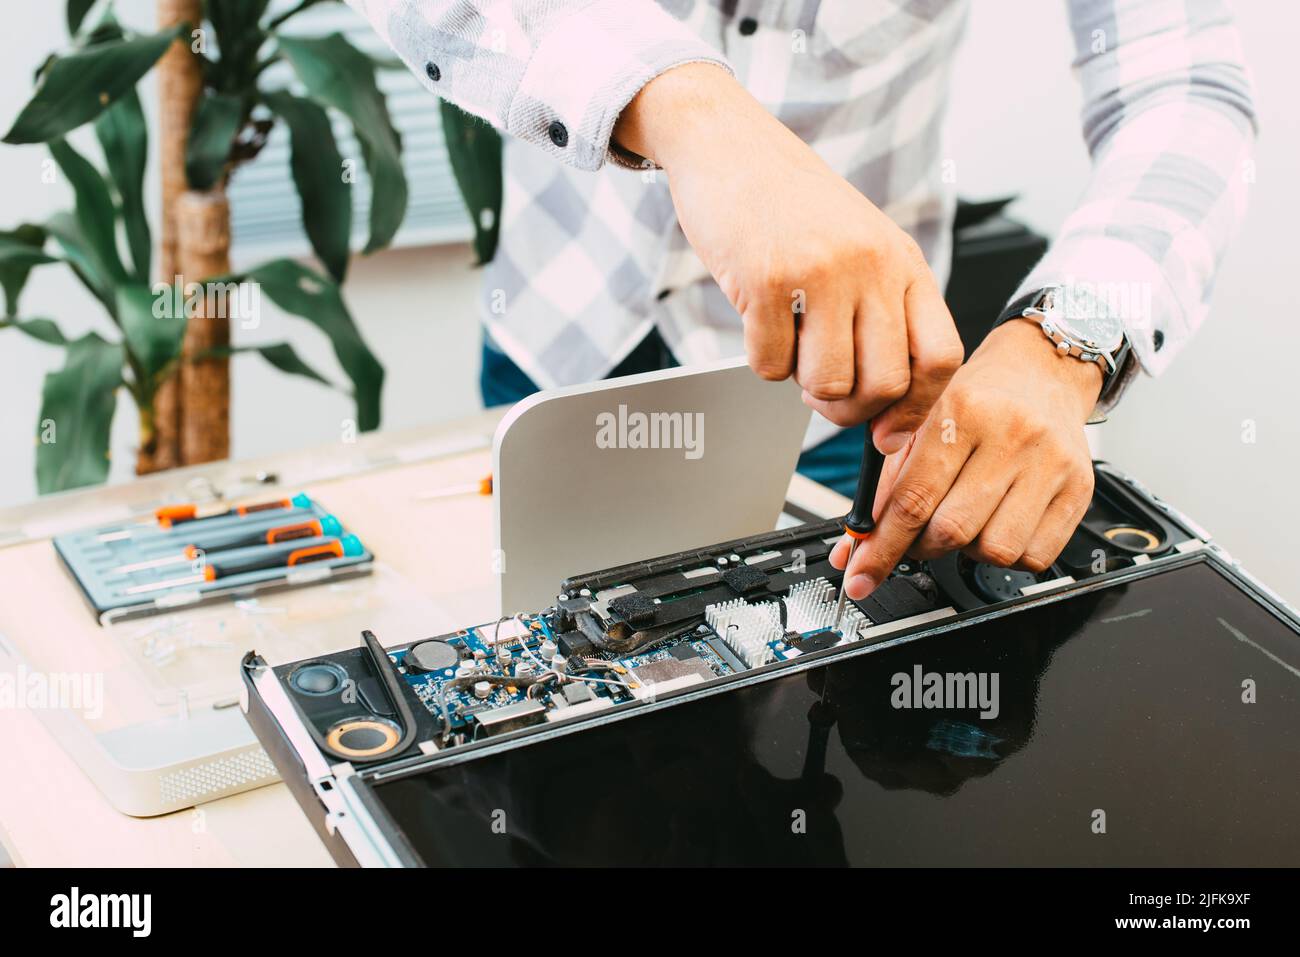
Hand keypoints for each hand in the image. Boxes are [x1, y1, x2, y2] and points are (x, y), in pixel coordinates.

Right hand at [615, 64, 962, 445]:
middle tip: (822, 391)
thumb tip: (890, 416)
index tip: (887, 430)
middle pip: (884, 384)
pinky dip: (760, 360)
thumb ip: (882, 316)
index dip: (917, 408)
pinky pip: (770, 366)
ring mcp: (821, 271)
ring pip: (829, 384)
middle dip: (848, 409)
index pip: (940, 357)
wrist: (731, 145)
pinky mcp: (766, 278)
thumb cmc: (793, 206)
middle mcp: (872, 265)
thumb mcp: (862, 248)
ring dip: (802, 384)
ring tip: (790, 346)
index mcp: (903, 262)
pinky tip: (758, 321)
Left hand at [830, 319, 1102, 598]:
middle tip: (917, 538)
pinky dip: (1007, 557)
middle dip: (922, 548)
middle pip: (952, 529)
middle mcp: (1011, 436)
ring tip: (964, 523)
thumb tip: (855, 546)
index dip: (882, 547)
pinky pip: (1034, 557)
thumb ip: (887, 483)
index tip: (860, 577)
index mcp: (962, 412)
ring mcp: (1050, 464)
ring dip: (967, 552)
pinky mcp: (1079, 489)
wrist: (1042, 372)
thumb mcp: (922, 423)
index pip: (913, 498)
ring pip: (995, 550)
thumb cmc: (977, 399)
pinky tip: (997, 526)